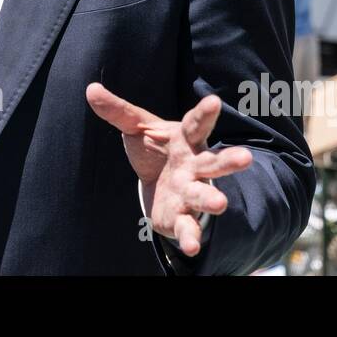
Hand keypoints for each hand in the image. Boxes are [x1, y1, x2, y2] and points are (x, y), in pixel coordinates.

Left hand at [86, 84, 252, 257]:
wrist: (157, 185)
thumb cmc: (154, 149)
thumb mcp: (137, 128)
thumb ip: (117, 111)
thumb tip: (91, 89)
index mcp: (185, 139)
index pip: (196, 124)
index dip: (206, 113)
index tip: (215, 102)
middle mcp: (194, 165)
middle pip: (213, 162)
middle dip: (228, 161)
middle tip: (245, 158)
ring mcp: (190, 192)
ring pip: (204, 195)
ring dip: (212, 200)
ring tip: (220, 204)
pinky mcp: (181, 217)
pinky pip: (188, 227)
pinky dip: (190, 237)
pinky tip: (192, 247)